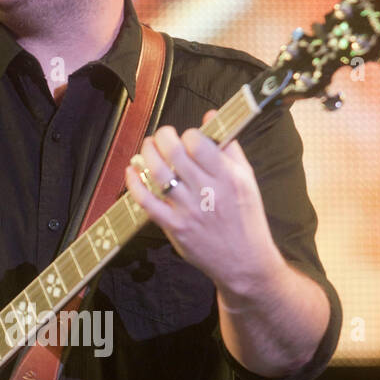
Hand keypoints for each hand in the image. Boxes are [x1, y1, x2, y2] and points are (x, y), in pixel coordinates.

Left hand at [124, 111, 283, 293]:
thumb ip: (229, 148)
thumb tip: (211, 116)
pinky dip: (134, 184)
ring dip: (147, 154)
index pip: (199, 143)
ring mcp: (189, 211)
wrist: (244, 263)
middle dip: (163, 137)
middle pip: (175, 153)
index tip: (187, 138)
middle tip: (162, 136)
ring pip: (158, 173)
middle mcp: (208, 192)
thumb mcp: (246, 180)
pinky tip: (132, 172)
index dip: (188, 135)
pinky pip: (147, 202)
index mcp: (228, 177)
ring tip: (148, 148)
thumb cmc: (246, 219)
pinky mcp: (175, 228)